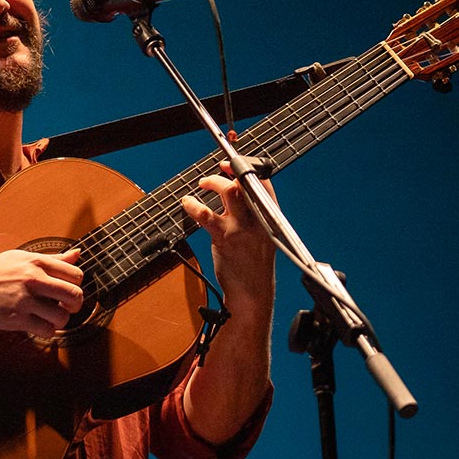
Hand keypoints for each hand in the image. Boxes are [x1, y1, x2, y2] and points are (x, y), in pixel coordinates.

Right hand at [0, 248, 82, 337]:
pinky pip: (47, 331)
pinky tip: (37, 325)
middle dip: (75, 305)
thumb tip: (77, 253)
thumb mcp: (22, 258)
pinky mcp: (17, 319)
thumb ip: (52, 259)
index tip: (66, 292)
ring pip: (63, 316)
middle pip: (75, 295)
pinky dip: (47, 331)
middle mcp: (34, 279)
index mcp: (37, 262)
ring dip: (59, 321)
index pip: (76, 274)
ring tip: (48, 318)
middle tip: (66, 308)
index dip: (75, 285)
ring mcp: (26, 299)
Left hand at [181, 171, 275, 313]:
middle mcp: (259, 220)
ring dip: (212, 182)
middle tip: (215, 171)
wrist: (252, 294)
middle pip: (246, 183)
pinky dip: (194, 205)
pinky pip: (206, 214)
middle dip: (228, 172)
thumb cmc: (254, 265)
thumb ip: (253, 216)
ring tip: (202, 184)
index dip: (249, 169)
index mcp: (271, 218)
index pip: (265, 184)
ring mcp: (242, 228)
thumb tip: (237, 193)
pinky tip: (187, 202)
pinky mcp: (225, 238)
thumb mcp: (262, 236)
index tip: (232, 165)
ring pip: (229, 192)